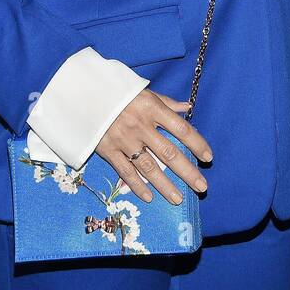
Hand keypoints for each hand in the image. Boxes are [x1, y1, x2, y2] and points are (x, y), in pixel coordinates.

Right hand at [96, 89, 212, 203]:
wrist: (81, 93)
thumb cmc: (116, 91)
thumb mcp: (143, 91)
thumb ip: (166, 102)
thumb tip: (188, 107)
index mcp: (151, 108)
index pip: (181, 128)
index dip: (197, 143)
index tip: (208, 157)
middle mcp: (140, 125)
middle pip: (169, 153)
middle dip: (187, 172)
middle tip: (202, 187)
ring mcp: (123, 140)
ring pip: (149, 167)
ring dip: (165, 185)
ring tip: (178, 199)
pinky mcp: (107, 150)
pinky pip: (125, 172)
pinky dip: (138, 185)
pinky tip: (150, 197)